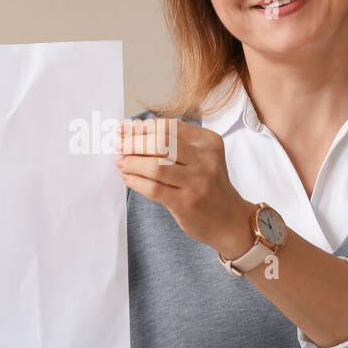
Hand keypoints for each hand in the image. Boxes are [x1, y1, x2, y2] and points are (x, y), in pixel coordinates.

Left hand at [115, 118, 256, 257]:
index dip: (142, 127)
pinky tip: (127, 178)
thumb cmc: (209, 186)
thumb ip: (176, 144)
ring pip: (155, 165)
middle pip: (161, 143)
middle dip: (133, 142)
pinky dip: (135, 182)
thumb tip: (134, 134)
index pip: (169, 127)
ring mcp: (197, 182)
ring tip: (121, 163)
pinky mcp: (186, 203)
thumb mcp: (202, 158)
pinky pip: (153, 188)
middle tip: (118, 145)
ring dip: (132, 163)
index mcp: (208, 142)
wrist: (230, 220)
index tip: (124, 129)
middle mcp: (205, 159)